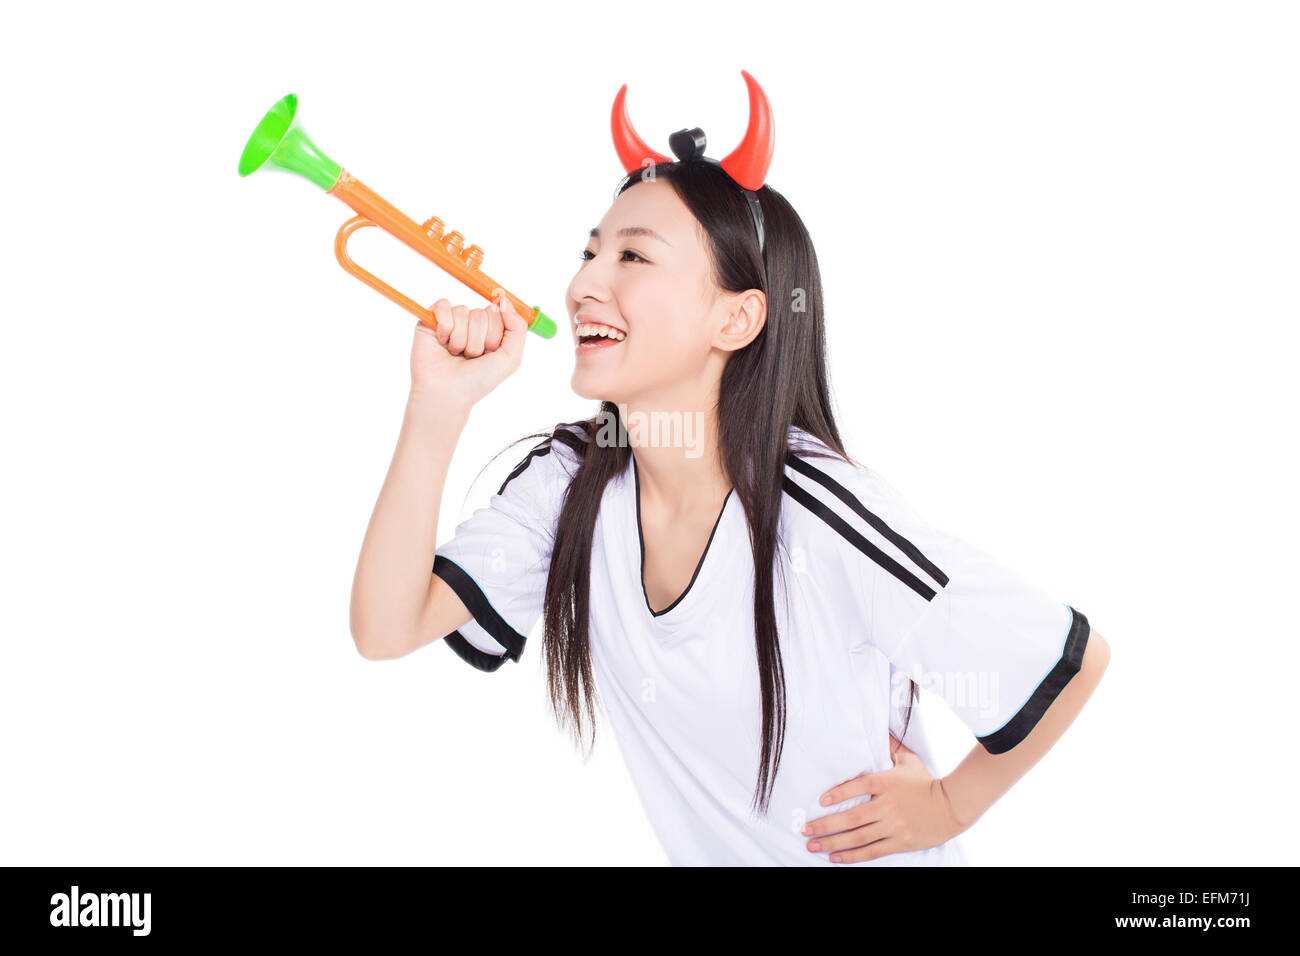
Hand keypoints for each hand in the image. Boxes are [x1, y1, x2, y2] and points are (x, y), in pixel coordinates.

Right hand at [410, 296, 528, 406]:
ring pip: (463, 312)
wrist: (447, 394)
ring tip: (455, 354)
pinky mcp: (431, 319)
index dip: (494, 336)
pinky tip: (442, 342)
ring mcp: (452, 320)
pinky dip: (445, 328)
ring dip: (460, 339)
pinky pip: (444, 307)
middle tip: (469, 356)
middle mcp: (472, 324)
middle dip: (477, 340)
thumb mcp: (510, 358)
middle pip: (482, 314)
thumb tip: (504, 300)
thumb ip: (518, 328)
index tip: (488, 353)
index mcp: (491, 330)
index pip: (500, 314)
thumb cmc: (477, 380)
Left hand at [801, 736, 966, 862]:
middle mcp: (887, 806)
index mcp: (886, 783)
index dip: (838, 793)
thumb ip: (891, 746)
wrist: (953, 806)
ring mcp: (893, 826)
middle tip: (805, 830)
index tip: (820, 800)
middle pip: (851, 818)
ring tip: (812, 845)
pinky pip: (872, 851)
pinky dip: (852, 855)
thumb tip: (881, 727)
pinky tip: (835, 857)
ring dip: (832, 842)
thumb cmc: (927, 782)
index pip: (858, 786)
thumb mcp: (909, 760)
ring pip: (858, 837)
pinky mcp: (900, 842)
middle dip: (825, 825)